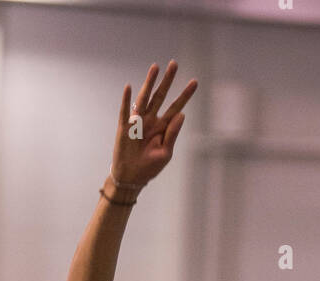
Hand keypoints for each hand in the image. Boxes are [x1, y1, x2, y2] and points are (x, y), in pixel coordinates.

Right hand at [110, 61, 196, 190]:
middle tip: (174, 64)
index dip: (185, 95)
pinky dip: (126, 100)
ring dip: (149, 83)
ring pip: (145, 98)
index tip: (195, 82)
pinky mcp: (124, 127)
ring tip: (155, 67)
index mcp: (163, 126)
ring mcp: (138, 121)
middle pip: (161, 96)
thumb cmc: (150, 167)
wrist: (131, 177)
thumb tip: (182, 115)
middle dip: (167, 81)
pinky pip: (125, 111)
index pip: (176, 107)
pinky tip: (129, 87)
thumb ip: (173, 133)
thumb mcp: (166, 153)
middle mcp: (151, 120)